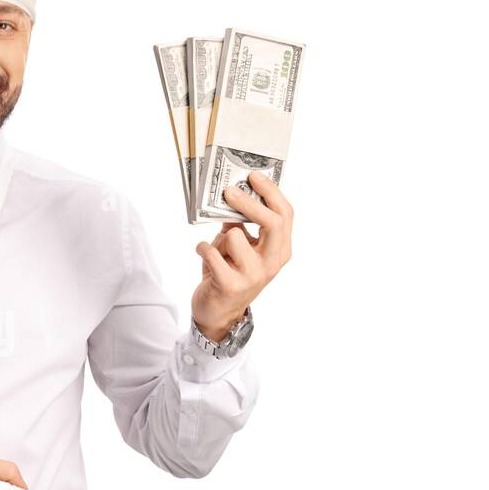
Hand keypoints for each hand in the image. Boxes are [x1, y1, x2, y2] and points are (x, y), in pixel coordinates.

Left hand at [192, 170, 293, 340]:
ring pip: (235, 236)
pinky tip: (203, 254)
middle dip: (249, 203)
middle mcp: (272, 263)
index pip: (285, 215)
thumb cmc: (229, 274)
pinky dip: (203, 248)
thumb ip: (242, 224)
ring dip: (218, 238)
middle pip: (273, 222)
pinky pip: (212, 252)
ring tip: (215, 249)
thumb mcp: (241, 249)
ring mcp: (253, 275)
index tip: (253, 176)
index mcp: (280, 250)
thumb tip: (235, 194)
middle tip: (229, 191)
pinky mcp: (231, 284)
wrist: (218, 314)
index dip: (271, 192)